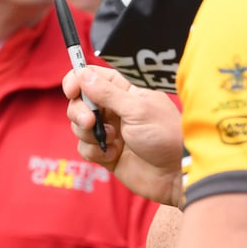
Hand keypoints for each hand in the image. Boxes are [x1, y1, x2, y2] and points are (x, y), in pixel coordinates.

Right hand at [62, 67, 183, 206]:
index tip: (71, 89)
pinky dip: (95, 152)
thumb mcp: (136, 109)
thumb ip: (107, 93)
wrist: (175, 174)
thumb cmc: (164, 135)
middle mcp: (115, 110)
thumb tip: (82, 74)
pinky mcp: (106, 154)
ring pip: (79, 126)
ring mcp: (110, 132)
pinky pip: (85, 148)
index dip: (77, 80)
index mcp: (125, 92)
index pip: (93, 77)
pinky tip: (114, 155)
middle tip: (90, 121)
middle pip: (81, 102)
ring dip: (88, 133)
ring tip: (113, 140)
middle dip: (79, 111)